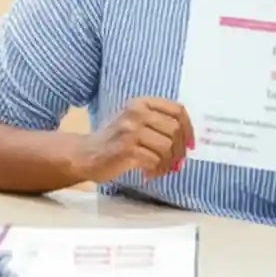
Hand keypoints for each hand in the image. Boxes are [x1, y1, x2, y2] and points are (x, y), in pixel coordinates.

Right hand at [70, 97, 194, 183]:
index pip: (177, 110)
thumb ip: (161, 125)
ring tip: (160, 169)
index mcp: (142, 103)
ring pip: (167, 146)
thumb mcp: (137, 122)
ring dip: (168, 163)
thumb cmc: (116, 140)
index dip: (188, 129)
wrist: (86, 154)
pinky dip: (156, 170)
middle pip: (175, 129)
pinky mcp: (126, 149)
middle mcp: (137, 112)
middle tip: (175, 163)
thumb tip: (189, 143)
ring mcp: (130, 130)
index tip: (189, 145)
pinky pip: (154, 160)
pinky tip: (148, 173)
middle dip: (179, 150)